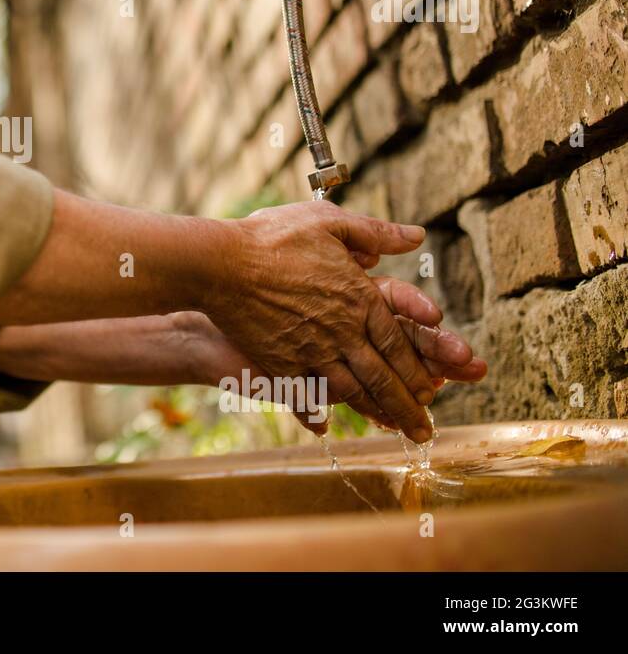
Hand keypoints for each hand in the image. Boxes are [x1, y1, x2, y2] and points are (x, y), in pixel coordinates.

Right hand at [201, 201, 447, 441]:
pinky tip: (324, 424)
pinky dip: (315, 411)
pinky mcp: (280, 363)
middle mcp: (341, 331)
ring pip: (352, 390)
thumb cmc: (271, 239)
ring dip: (376, 413)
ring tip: (394, 431)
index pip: (400, 341)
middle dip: (408, 406)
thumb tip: (416, 235)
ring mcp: (310, 351)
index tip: (435, 390)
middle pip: (383, 376)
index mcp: (358, 298)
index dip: (420, 368)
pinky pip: (304, 394)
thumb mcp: (326, 222)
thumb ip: (374, 232)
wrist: (218, 265)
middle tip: (424, 429)